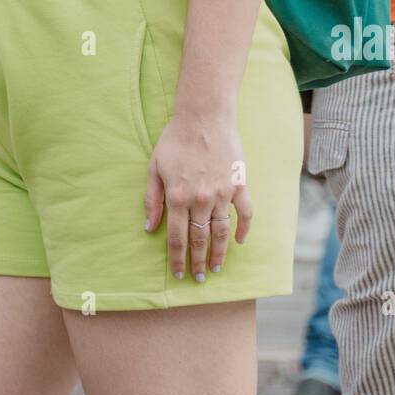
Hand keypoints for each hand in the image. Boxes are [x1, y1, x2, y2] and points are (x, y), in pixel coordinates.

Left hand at [144, 112, 252, 281]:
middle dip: (198, 262)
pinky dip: (243, 229)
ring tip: (216, 267)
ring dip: (219, 253)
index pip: (177, 238)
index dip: (177, 260)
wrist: (203, 116)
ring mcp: (221, 193)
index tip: (179, 274)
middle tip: (199, 278)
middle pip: (200, 240)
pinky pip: (245, 213)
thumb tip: (149, 227)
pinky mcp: (238, 185)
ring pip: (221, 232)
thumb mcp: (154, 167)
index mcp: (177, 197)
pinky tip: (239, 241)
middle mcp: (200, 200)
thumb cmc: (175, 139)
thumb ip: (152, 199)